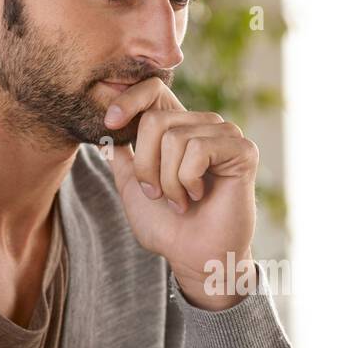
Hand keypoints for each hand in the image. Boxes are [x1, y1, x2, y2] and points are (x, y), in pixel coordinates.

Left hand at [102, 78, 257, 311]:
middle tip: (157, 194)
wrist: (194, 257)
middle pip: (155, 120)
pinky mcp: (242, 151)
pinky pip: (198, 149)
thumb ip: (120, 157)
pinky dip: (188, 180)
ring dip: (168, 180)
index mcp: (178, 128)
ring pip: (174, 137)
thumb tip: (105, 131)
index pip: (154, 90)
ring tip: (180, 201)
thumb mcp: (131, 188)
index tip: (110, 125)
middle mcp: (203, 125)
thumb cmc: (168, 227)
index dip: (129, 100)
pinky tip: (199, 196)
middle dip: (145, 165)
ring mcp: (226, 135)